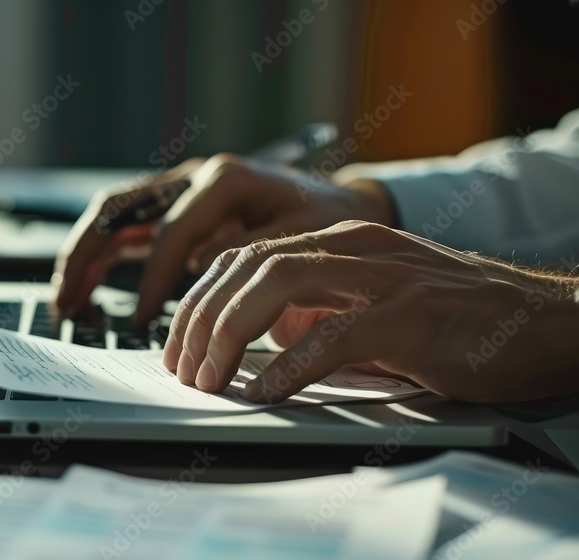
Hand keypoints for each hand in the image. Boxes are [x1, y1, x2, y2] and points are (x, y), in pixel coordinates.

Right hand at [53, 153, 396, 325]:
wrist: (340, 200)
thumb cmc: (324, 219)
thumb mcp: (300, 238)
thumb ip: (249, 255)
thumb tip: (200, 277)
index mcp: (223, 178)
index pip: (172, 234)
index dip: (154, 281)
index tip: (143, 322)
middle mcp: (193, 176)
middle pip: (120, 211)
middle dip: (87, 258)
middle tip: (67, 302)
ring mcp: (179, 188)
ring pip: (113, 216)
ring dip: (84, 257)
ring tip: (65, 300)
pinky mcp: (175, 206)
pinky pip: (127, 229)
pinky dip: (102, 258)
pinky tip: (86, 289)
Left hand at [165, 221, 578, 403]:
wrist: (542, 321)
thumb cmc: (456, 319)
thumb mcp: (372, 305)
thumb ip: (318, 312)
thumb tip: (266, 340)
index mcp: (337, 244)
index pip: (244, 258)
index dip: (200, 300)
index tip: (178, 343)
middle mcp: (352, 249)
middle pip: (248, 265)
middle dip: (200, 317)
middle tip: (181, 367)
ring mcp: (383, 276)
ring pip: (279, 283)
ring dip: (230, 333)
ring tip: (209, 377)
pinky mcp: (412, 315)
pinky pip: (335, 335)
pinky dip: (290, 364)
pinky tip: (264, 390)